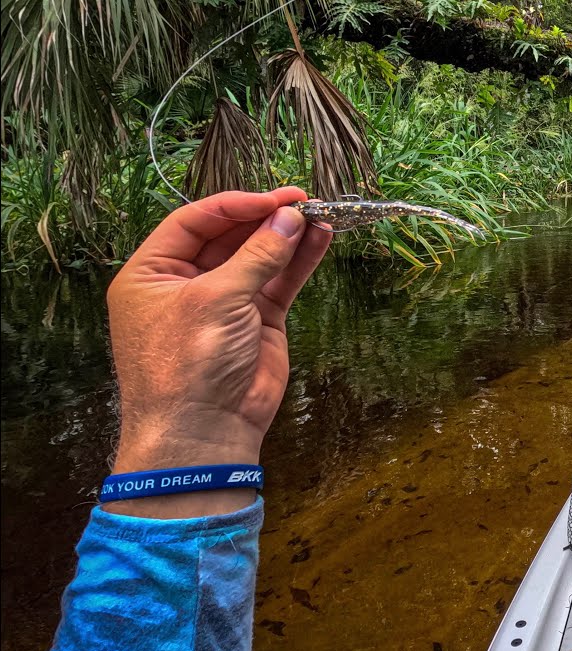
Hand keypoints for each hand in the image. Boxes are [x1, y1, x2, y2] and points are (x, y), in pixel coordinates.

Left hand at [104, 189, 330, 518]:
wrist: (203, 432)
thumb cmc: (187, 365)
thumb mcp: (215, 300)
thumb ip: (256, 256)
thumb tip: (290, 219)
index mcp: (152, 274)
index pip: (193, 222)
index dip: (233, 206)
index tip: (272, 198)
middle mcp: (187, 284)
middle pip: (229, 236)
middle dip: (265, 218)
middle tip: (302, 201)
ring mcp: (226, 303)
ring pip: (260, 258)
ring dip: (287, 236)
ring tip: (320, 214)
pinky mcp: (258, 322)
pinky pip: (280, 283)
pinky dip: (300, 261)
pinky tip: (319, 239)